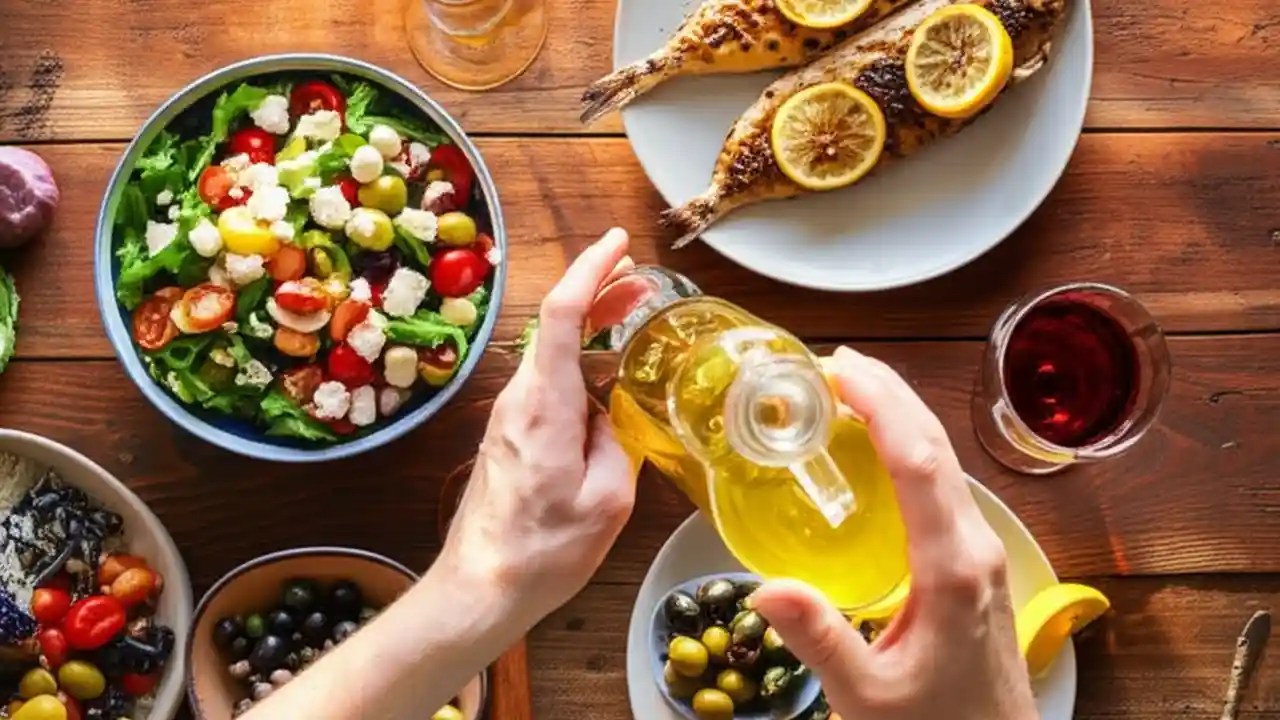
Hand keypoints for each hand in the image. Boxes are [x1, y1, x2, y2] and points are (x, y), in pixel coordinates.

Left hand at [439, 228, 637, 625]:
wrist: (480, 588)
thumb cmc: (542, 552)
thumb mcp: (607, 500)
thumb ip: (615, 441)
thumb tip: (609, 414)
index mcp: (545, 406)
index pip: (564, 314)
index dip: (591, 269)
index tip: (618, 244)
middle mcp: (519, 400)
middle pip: (557, 325)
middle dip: (599, 292)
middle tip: (640, 280)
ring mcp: (508, 416)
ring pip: (553, 353)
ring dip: (591, 328)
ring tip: (631, 319)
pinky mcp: (508, 435)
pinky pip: (547, 383)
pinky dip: (579, 363)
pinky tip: (605, 377)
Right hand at [751, 347, 1036, 719]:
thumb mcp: (868, 696)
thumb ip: (820, 640)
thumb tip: (762, 587)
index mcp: (953, 569)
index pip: (921, 463)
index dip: (883, 406)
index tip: (840, 368)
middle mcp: (976, 549)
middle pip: (937, 447)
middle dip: (890, 394)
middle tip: (835, 362)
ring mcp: (982, 555)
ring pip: (945, 463)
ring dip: (902, 416)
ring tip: (851, 389)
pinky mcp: (975, 566)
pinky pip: (942, 488)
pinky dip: (909, 450)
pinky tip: (878, 451)